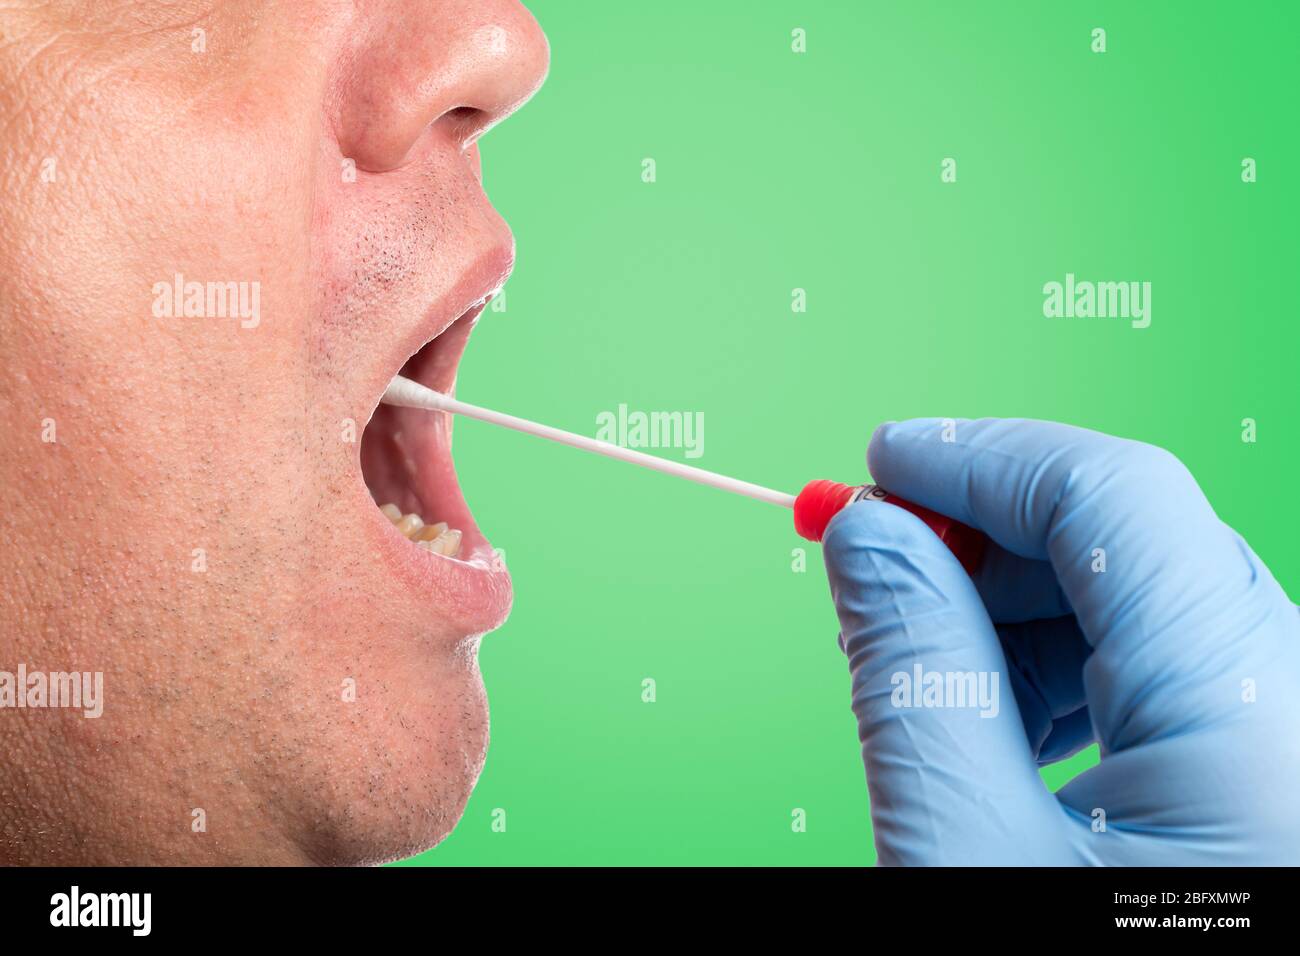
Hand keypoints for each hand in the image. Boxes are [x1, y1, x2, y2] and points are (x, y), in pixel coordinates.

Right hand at [821, 418, 1299, 864]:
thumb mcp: (963, 848)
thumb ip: (914, 670)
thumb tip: (867, 533)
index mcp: (1250, 719)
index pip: (1116, 497)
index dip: (981, 459)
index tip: (880, 465)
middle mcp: (1298, 714)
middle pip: (1137, 545)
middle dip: (990, 542)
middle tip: (878, 570)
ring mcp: (1288, 744)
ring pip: (1148, 611)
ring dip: (1018, 614)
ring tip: (927, 671)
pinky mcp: (1268, 783)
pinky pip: (1168, 680)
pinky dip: (1066, 674)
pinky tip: (998, 728)